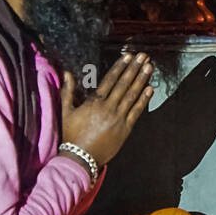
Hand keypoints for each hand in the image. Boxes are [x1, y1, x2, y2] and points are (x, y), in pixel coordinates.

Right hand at [59, 52, 153, 166]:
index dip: (121, 66)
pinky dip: (144, 100)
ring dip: (142, 80)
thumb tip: (66, 73)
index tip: (129, 56)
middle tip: (144, 56)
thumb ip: (68, 91)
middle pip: (124, 84)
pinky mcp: (125, 129)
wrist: (80, 158)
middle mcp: (108, 107)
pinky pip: (136, 111)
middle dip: (135, 68)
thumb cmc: (71, 135)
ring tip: (149, 67)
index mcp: (94, 102)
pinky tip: (150, 89)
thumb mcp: (66, 111)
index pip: (110, 79)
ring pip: (132, 95)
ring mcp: (118, 118)